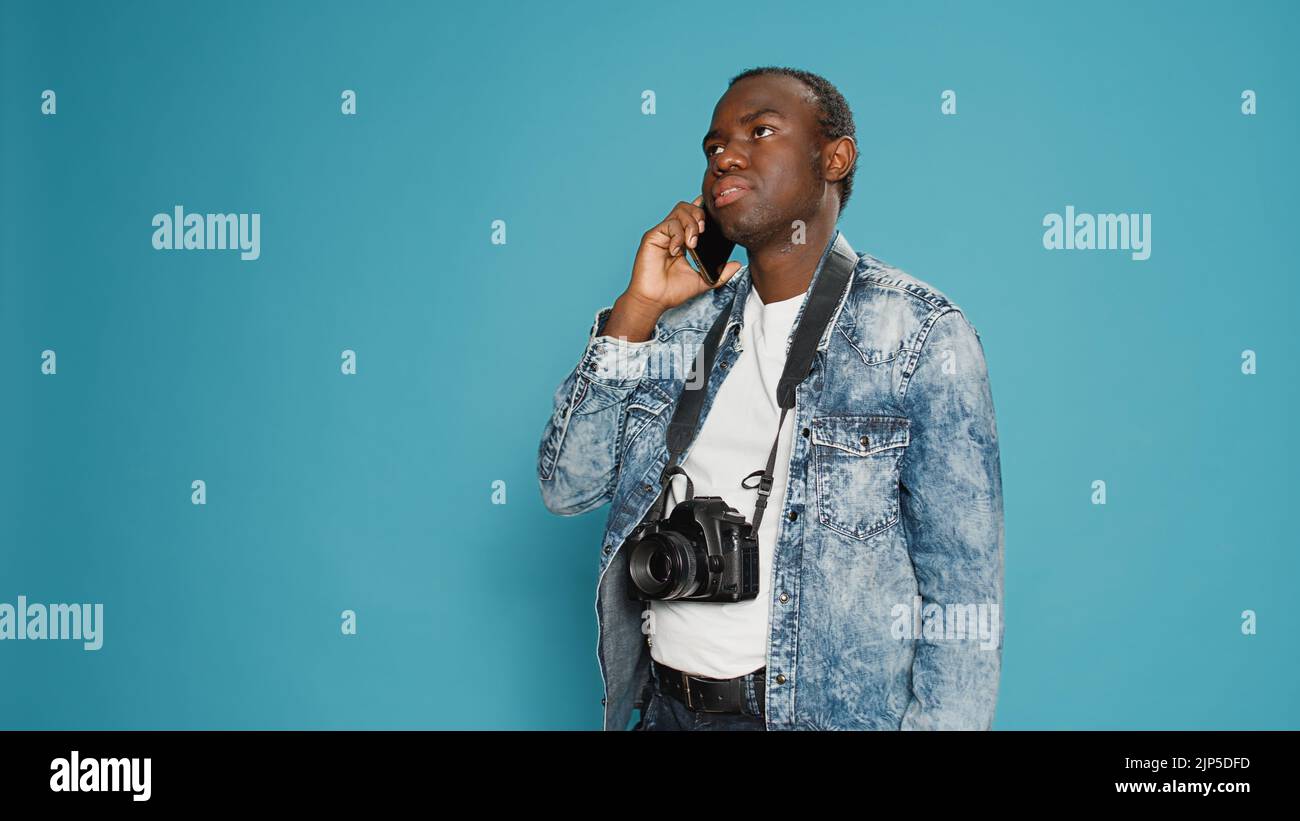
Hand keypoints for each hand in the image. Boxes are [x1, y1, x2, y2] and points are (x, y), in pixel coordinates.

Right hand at [626, 195, 742, 311]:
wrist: (655, 301)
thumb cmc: (673, 291)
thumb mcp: (704, 281)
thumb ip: (721, 273)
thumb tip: (738, 265)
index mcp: (684, 239)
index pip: (694, 215)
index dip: (704, 210)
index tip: (714, 218)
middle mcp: (673, 233)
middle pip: (687, 207)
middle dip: (699, 214)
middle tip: (703, 232)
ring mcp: (662, 233)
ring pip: (679, 210)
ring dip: (691, 223)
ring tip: (692, 243)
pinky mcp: (652, 236)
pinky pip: (669, 225)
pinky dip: (677, 235)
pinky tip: (677, 251)